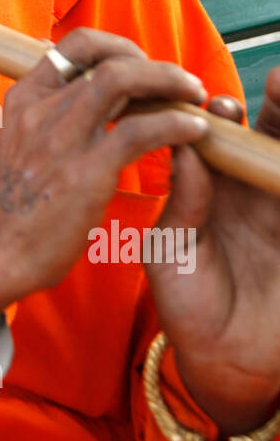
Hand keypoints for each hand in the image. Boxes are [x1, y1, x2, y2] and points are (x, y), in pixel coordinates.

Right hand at [0, 28, 209, 317]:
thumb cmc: (15, 207)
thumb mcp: (20, 144)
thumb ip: (48, 116)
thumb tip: (83, 94)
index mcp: (24, 99)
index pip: (75, 44)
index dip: (118, 46)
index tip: (141, 65)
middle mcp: (40, 109)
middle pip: (107, 58)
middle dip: (154, 63)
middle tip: (180, 82)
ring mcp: (62, 138)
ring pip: (123, 80)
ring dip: (169, 81)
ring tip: (194, 95)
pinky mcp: (86, 171)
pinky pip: (140, 131)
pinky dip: (175, 124)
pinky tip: (193, 132)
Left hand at [142, 67, 279, 435]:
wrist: (224, 360)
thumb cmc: (188, 302)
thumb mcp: (172, 250)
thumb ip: (183, 201)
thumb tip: (186, 149)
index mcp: (214, 184)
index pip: (220, 133)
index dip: (219, 111)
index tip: (214, 100)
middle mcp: (254, 186)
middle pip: (273, 131)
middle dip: (279, 103)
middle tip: (279, 81)